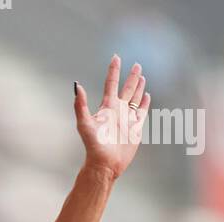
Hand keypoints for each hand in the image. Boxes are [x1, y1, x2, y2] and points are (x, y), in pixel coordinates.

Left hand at [74, 55, 150, 180]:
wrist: (105, 164)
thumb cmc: (93, 145)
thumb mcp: (85, 124)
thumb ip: (80, 105)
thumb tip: (77, 86)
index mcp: (107, 107)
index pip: (111, 84)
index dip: (114, 70)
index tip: (116, 57)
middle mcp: (117, 111)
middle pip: (126, 88)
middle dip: (131, 76)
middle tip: (136, 64)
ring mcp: (127, 118)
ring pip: (135, 98)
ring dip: (138, 87)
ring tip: (142, 76)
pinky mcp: (135, 128)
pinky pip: (142, 112)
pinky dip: (145, 103)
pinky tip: (146, 95)